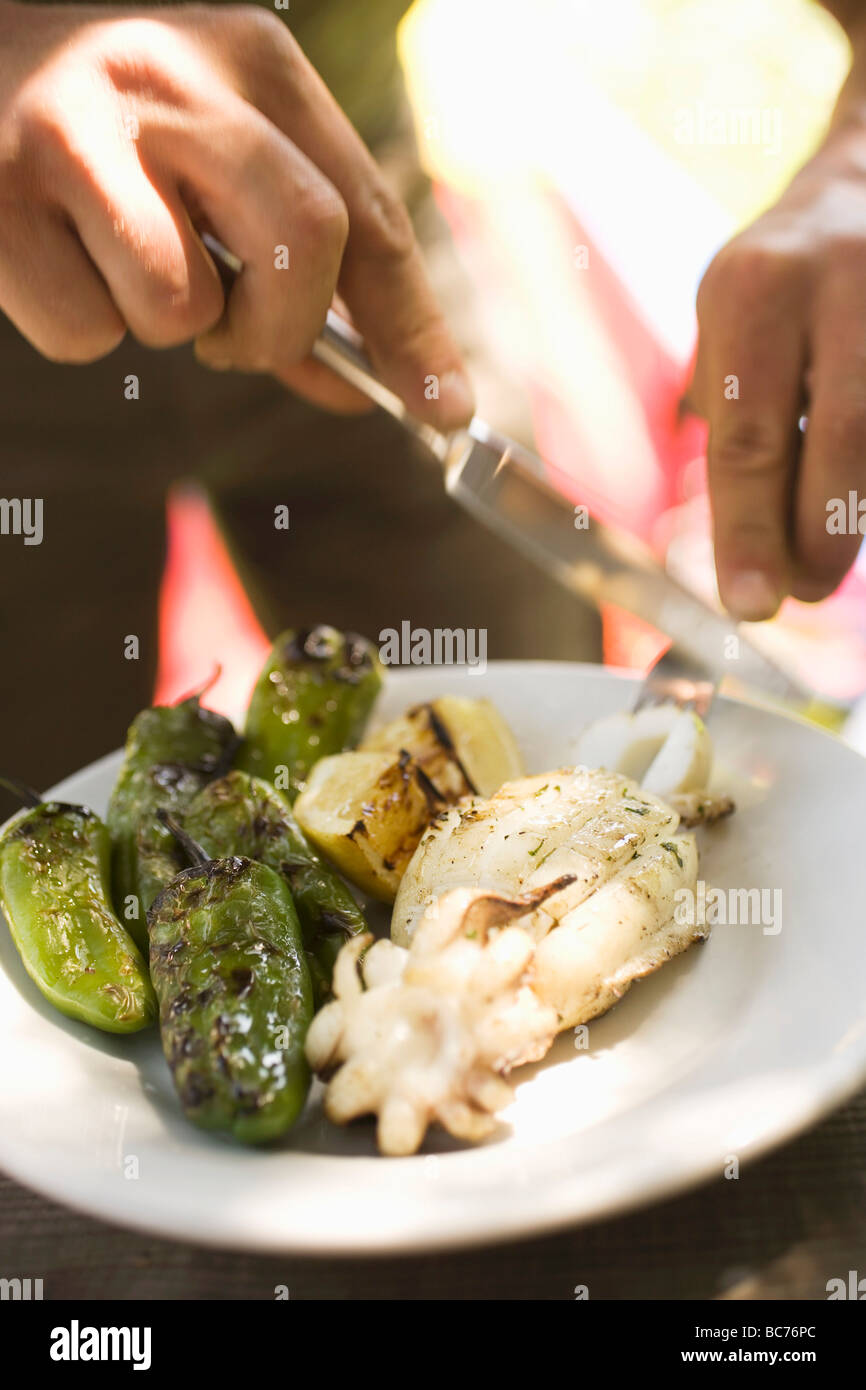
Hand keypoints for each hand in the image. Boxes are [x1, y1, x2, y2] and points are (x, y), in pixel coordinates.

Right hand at [0, 1, 473, 425]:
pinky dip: (79, 324)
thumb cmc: (113, 121)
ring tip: (117, 255)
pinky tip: (54, 252)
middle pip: (307, 240)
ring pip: (182, 307)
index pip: (367, 212)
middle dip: (284, 329)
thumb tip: (362, 385)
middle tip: (237, 339)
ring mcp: (81, 133)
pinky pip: (86, 332)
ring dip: (165, 323)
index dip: (415, 327)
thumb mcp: (218, 151)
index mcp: (253, 62)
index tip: (445, 407)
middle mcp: (174, 80)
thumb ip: (290, 261)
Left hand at [692, 74, 865, 619]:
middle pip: (839, 446)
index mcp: (754, 291)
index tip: (748, 604)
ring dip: (856, 519)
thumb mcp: (728, 320)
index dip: (748, 533)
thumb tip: (731, 541)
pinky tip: (851, 500)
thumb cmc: (780, 277)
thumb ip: (730, 415)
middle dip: (818, 540)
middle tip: (799, 590)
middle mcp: (838, 285)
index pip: (748, 439)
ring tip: (824, 561)